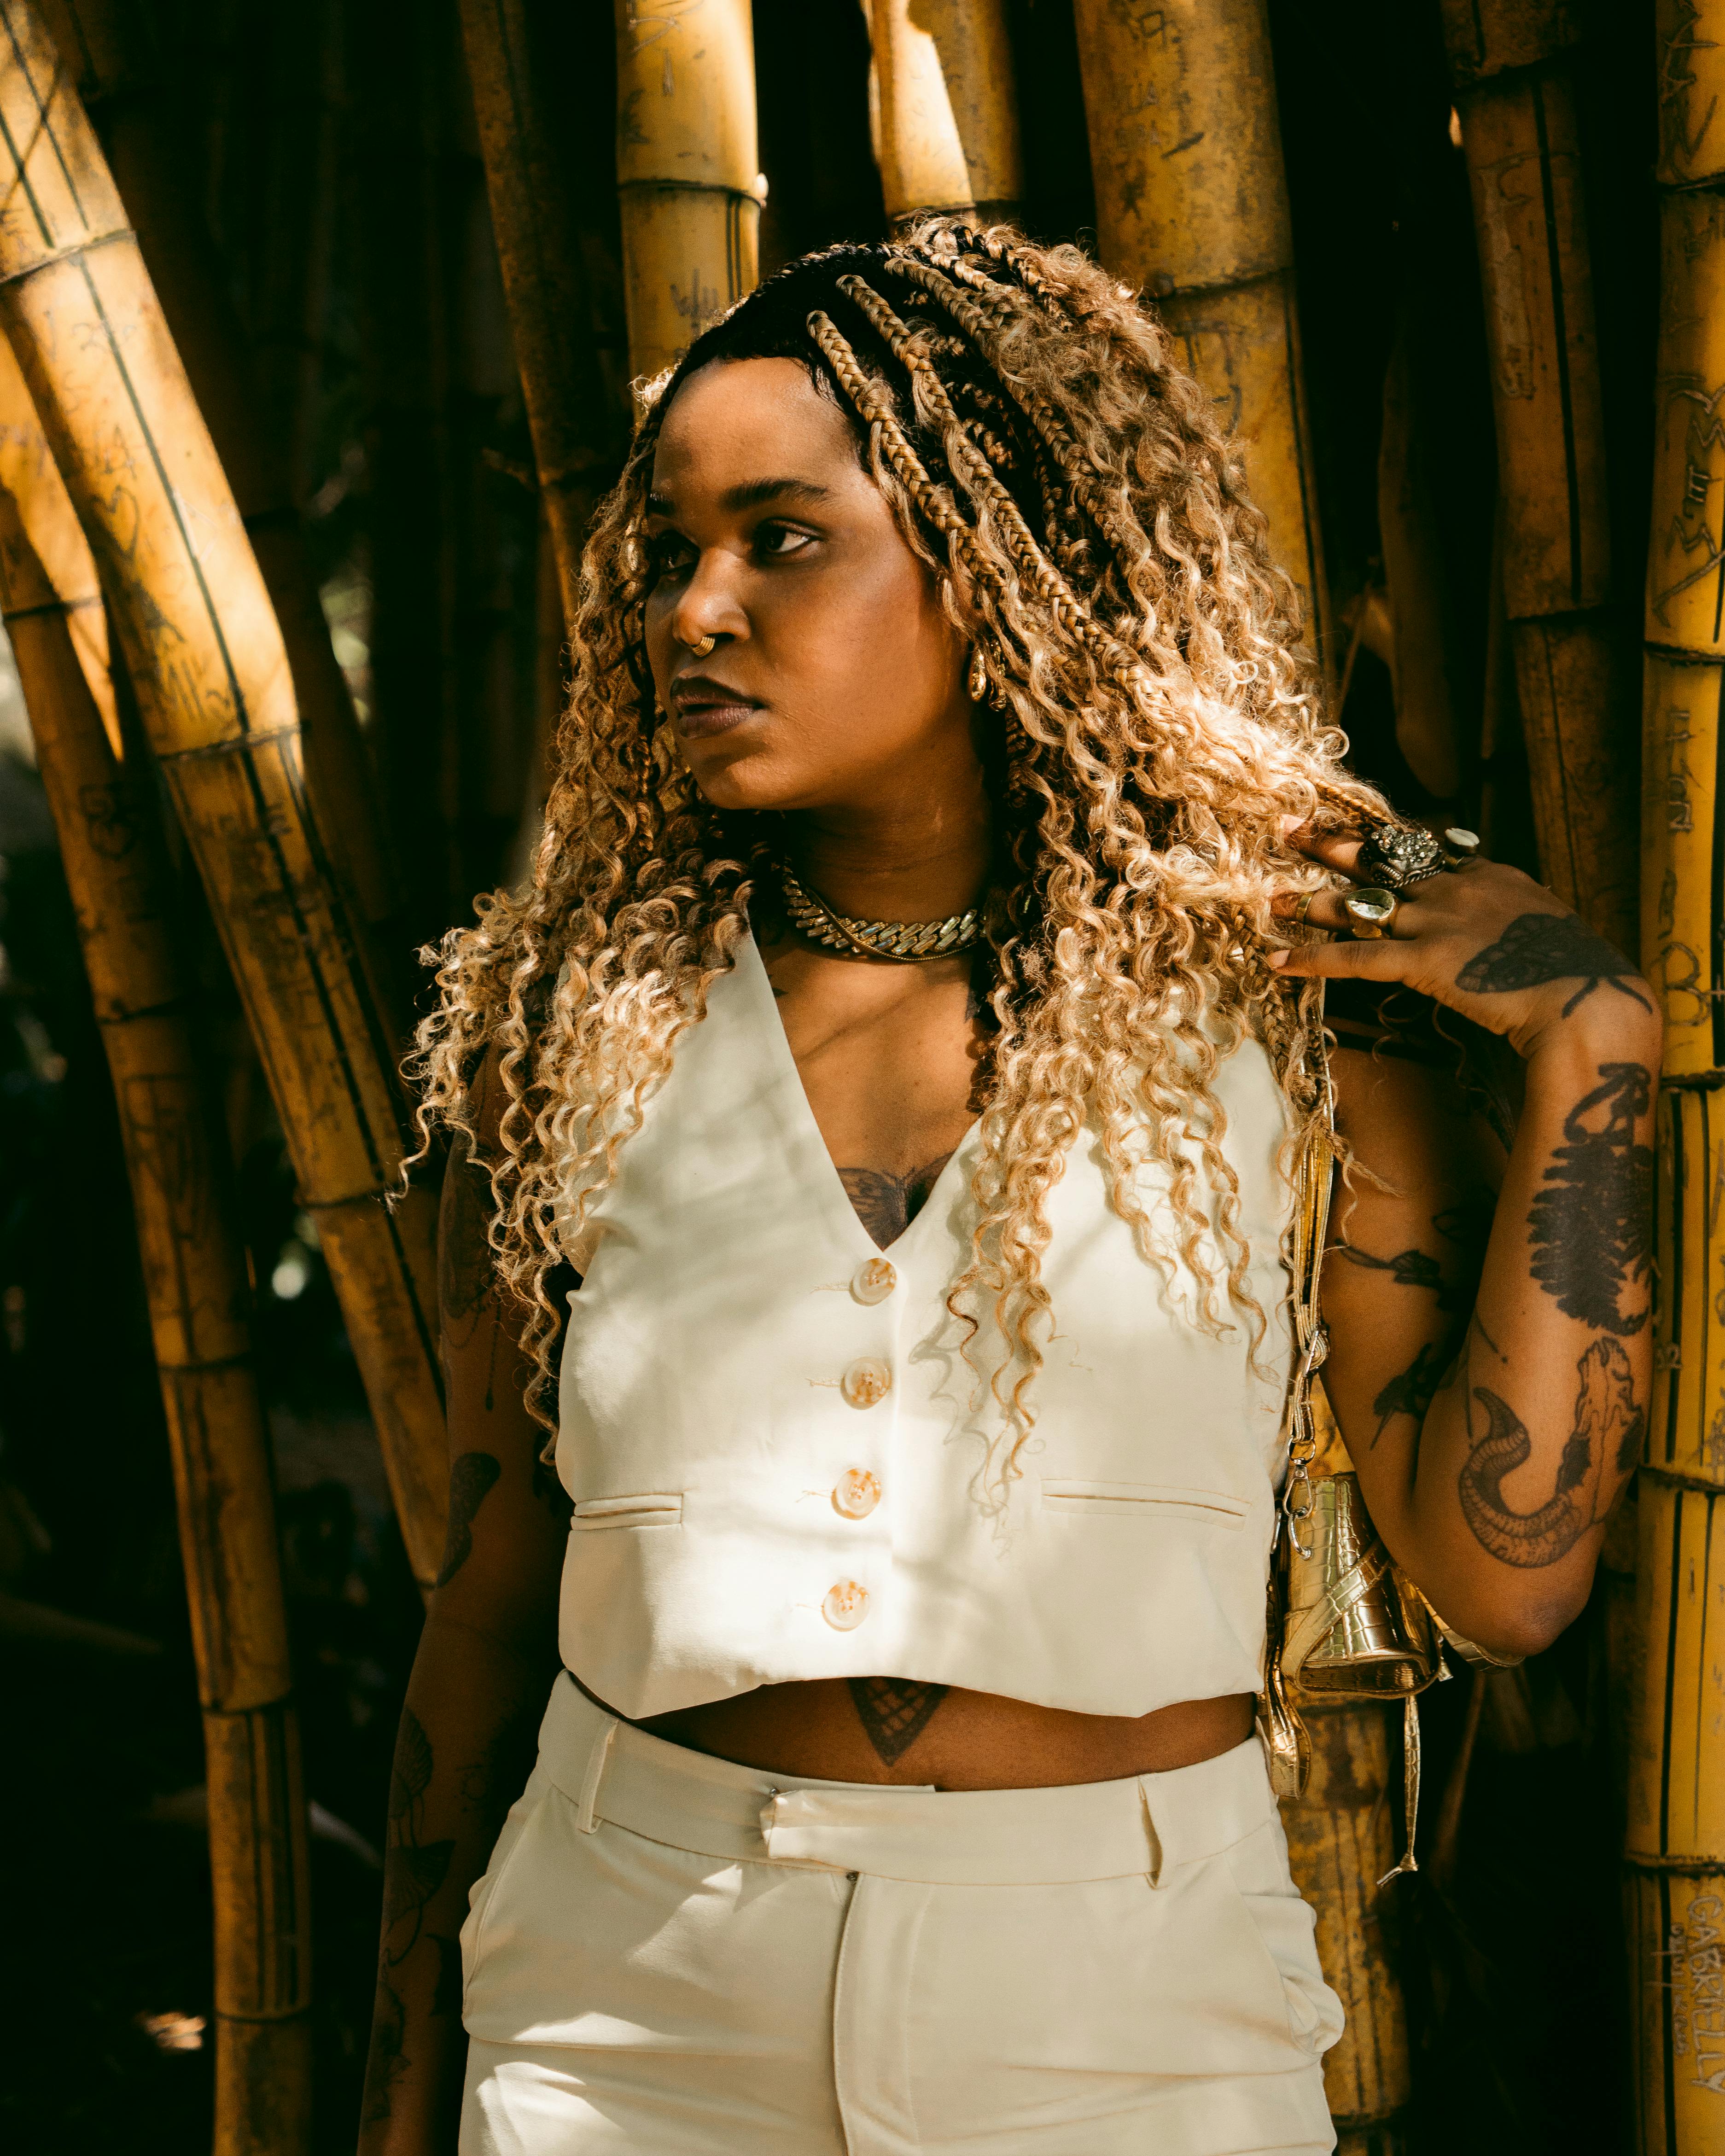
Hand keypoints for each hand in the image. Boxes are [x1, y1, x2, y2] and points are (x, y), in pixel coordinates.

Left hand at [1268, 829, 1657, 1062]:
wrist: (1587, 1000)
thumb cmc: (1575, 977)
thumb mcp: (1545, 934)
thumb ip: (1510, 926)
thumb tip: (1493, 936)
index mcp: (1490, 876)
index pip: (1425, 852)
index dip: (1384, 844)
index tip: (1357, 835)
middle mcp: (1457, 888)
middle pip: (1381, 861)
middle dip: (1332, 844)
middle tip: (1289, 825)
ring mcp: (1438, 921)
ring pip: (1359, 906)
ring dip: (1310, 902)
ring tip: (1271, 896)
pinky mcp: (1424, 960)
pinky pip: (1355, 959)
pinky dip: (1313, 959)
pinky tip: (1278, 961)